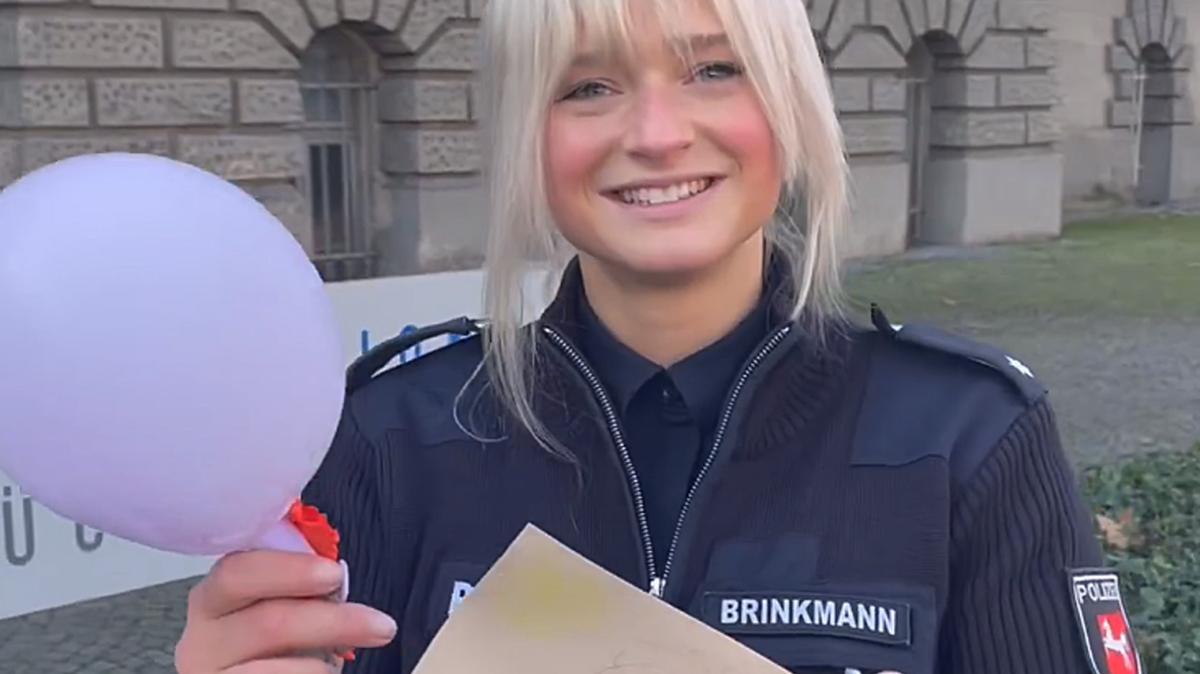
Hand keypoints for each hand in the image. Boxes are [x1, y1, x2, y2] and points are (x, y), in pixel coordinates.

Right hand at [175, 550, 397, 672]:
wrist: (260, 673)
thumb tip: (334, 571)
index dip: (287, 570)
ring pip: (278, 669)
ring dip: (324, 663)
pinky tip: (325, 672)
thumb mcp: (276, 604)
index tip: (333, 573)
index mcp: (213, 599)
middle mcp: (200, 641)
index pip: (237, 573)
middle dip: (333, 621)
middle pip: (269, 624)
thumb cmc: (274, 640)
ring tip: (344, 660)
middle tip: (382, 625)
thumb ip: (294, 582)